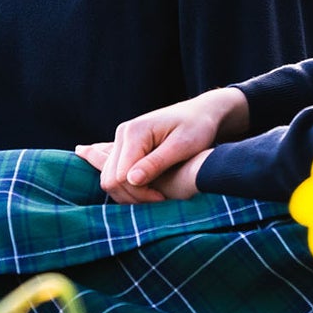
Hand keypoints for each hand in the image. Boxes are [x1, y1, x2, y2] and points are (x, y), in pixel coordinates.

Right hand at [76, 90, 245, 202]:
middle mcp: (123, 133)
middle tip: (160, 201)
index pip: (121, 176)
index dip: (140, 193)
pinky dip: (128, 186)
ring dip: (130, 193)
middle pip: (111, 179)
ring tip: (157, 197)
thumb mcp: (182, 146)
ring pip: (110, 178)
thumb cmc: (198, 127)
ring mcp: (122, 139)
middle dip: (133, 196)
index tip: (163, 198)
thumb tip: (131, 180)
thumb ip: (156, 162)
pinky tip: (148, 191)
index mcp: (135, 132)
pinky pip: (116, 172)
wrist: (202, 112)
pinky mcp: (126, 146)